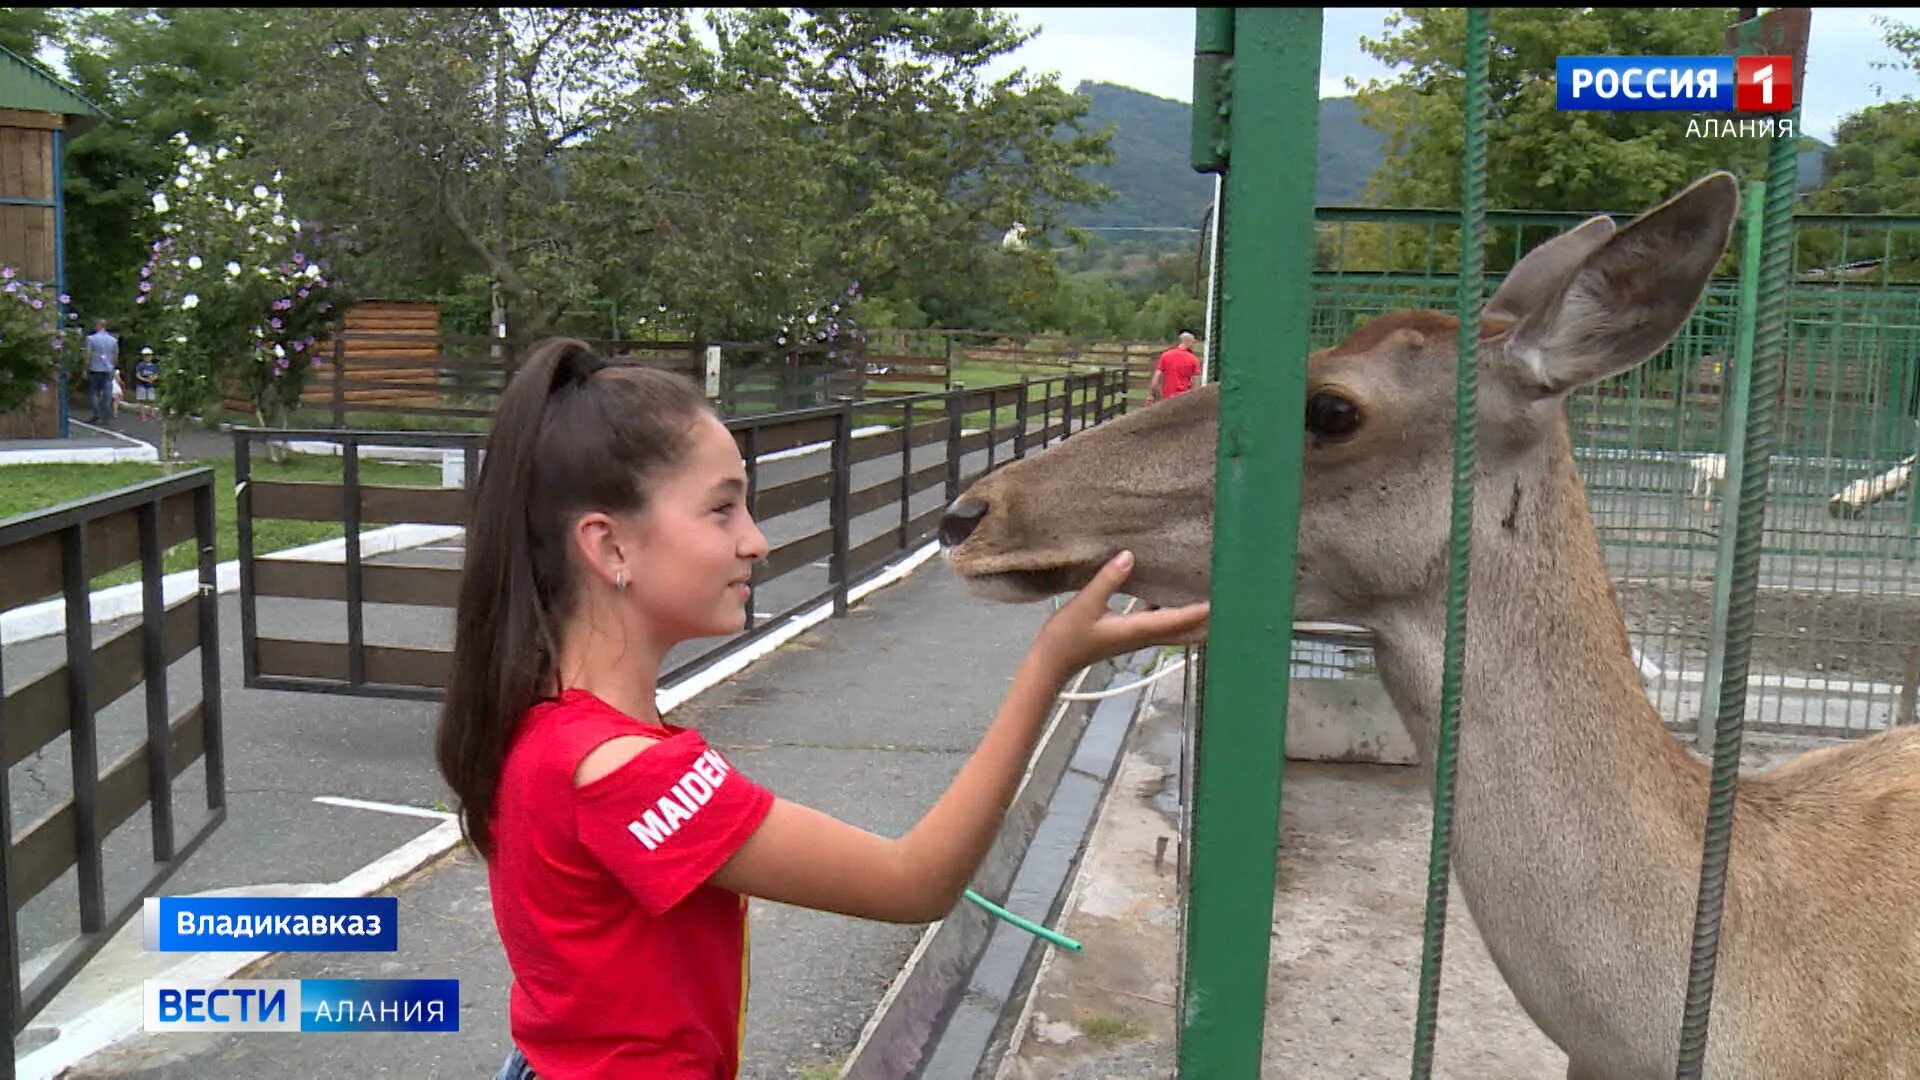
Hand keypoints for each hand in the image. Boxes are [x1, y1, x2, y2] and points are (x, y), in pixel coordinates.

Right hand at [1031, 551, 1208, 678]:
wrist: (1051, 662)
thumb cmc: (1066, 637)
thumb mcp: (1085, 604)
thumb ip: (1108, 580)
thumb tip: (1130, 556)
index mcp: (1139, 630)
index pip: (1180, 620)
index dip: (1203, 609)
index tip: (1225, 595)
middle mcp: (1145, 636)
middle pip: (1188, 632)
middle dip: (1208, 618)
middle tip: (1226, 596)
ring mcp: (1138, 637)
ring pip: (1176, 628)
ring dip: (1193, 615)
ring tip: (1205, 590)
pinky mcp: (1130, 634)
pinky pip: (1160, 622)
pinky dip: (1172, 610)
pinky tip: (1168, 591)